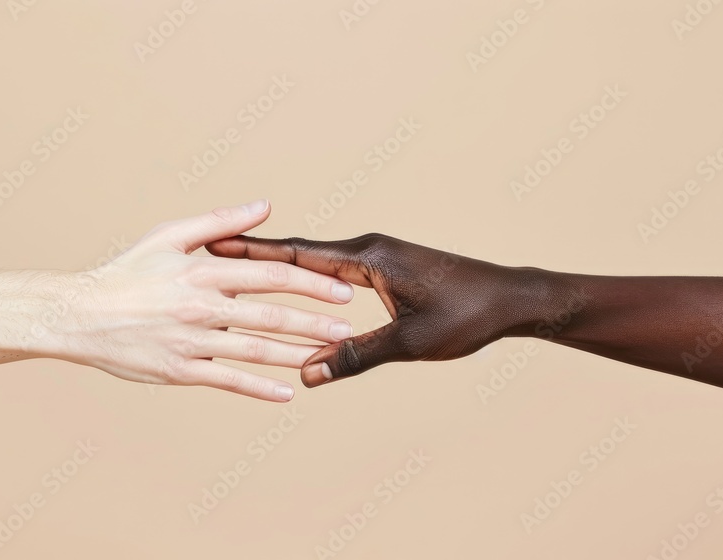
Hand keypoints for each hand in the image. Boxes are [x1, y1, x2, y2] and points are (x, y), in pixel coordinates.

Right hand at [44, 201, 355, 401]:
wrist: (80, 315)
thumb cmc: (128, 271)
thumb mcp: (169, 236)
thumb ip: (220, 222)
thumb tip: (266, 206)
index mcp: (204, 271)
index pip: (270, 275)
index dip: (311, 282)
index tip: (344, 288)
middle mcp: (202, 307)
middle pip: (271, 315)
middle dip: (315, 322)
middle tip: (349, 327)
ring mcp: (192, 342)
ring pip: (255, 351)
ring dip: (296, 354)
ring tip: (330, 356)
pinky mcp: (180, 371)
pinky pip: (227, 381)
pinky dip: (259, 388)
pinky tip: (288, 392)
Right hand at [207, 233, 544, 386]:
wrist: (511, 299)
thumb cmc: (467, 315)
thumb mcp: (410, 341)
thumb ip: (355, 356)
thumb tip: (306, 375)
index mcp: (368, 258)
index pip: (299, 254)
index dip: (255, 253)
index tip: (215, 245)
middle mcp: (368, 250)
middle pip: (300, 253)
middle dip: (257, 256)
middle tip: (211, 253)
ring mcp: (377, 257)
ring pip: (316, 264)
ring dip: (281, 269)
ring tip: (238, 272)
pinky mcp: (387, 269)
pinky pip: (335, 274)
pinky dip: (308, 281)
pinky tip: (293, 292)